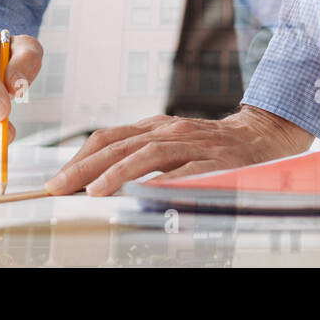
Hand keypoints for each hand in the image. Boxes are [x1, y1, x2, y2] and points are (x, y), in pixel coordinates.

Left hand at [44, 105, 313, 195]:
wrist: (262, 136)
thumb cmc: (212, 145)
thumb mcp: (173, 143)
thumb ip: (141, 155)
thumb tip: (96, 178)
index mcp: (157, 127)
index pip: (109, 137)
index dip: (79, 157)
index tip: (56, 180)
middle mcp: (171, 131)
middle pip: (120, 145)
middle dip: (85, 167)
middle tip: (59, 188)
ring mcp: (192, 144)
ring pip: (147, 154)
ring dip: (116, 173)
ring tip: (92, 192)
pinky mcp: (214, 161)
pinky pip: (185, 171)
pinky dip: (162, 180)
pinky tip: (143, 193)